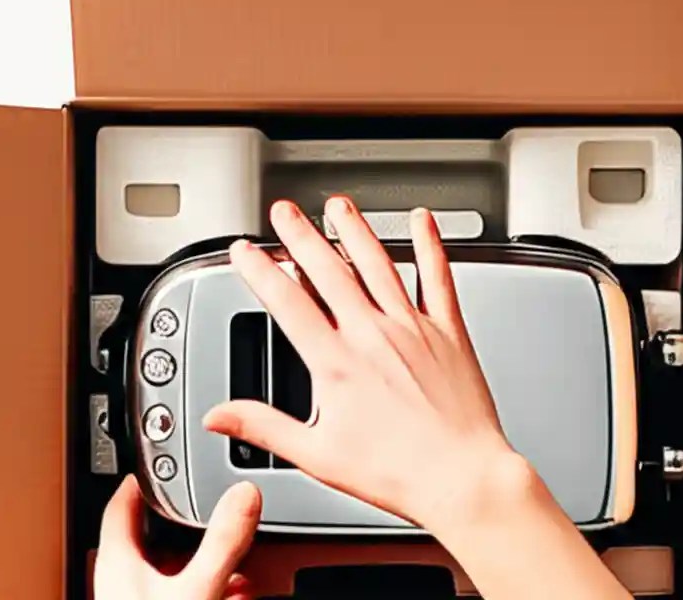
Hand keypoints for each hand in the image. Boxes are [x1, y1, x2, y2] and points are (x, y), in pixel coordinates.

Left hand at [94, 476, 260, 599]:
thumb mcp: (196, 589)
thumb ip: (221, 543)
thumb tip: (243, 496)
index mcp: (118, 561)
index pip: (121, 500)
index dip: (142, 477)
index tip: (162, 462)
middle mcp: (122, 580)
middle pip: (154, 534)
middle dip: (192, 525)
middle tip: (216, 511)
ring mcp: (137, 598)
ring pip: (172, 568)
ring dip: (206, 563)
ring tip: (238, 567)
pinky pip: (181, 591)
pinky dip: (207, 586)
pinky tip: (233, 595)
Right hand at [203, 197, 534, 532]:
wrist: (463, 477)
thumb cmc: (398, 472)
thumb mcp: (317, 456)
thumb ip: (264, 427)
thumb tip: (219, 416)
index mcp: (337, 364)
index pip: (287, 302)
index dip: (260, 270)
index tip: (244, 250)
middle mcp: (373, 335)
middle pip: (328, 271)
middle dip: (301, 235)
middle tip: (284, 211)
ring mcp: (413, 328)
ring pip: (377, 263)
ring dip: (354, 230)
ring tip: (337, 205)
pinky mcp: (448, 331)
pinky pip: (437, 276)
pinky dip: (430, 244)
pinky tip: (422, 221)